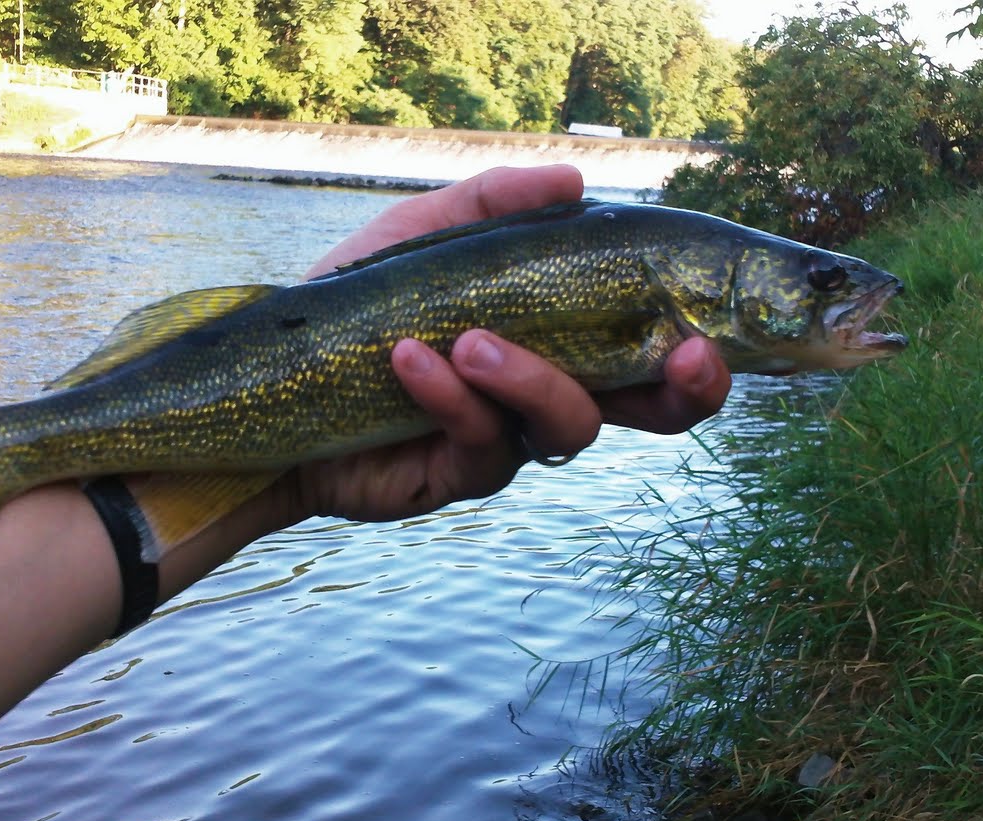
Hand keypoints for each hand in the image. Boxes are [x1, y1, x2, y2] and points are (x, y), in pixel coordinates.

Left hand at [281, 166, 731, 523]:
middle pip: (655, 411)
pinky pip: (483, 441)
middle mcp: (550, 395)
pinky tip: (410, 360)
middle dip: (684, 390)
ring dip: (532, 376)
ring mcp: (510, 440)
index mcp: (563, 338)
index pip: (657, 349)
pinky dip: (450, 395)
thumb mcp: (426, 233)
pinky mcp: (458, 476)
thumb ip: (496, 202)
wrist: (271, 379)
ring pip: (572, 425)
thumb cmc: (359, 304)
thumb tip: (574, 181)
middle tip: (686, 357)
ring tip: (468, 342)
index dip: (700, 350)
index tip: (711, 330)